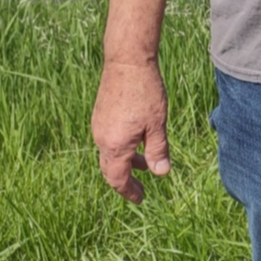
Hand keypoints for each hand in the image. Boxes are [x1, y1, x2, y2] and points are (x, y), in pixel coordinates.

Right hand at [91, 60, 170, 204]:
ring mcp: (99, 125)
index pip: (118, 179)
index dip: (129, 191)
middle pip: (111, 169)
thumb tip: (161, 174)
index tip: (141, 199)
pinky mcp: (100, 114)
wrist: (127, 61)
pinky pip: (109, 139)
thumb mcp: (157, 123)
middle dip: (126, 179)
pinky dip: (122, 147)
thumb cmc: (145, 92)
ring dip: (127, 161)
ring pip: (110, 153)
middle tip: (141, 188)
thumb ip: (158, 150)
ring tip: (146, 161)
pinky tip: (138, 138)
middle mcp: (101, 138)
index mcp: (115, 145)